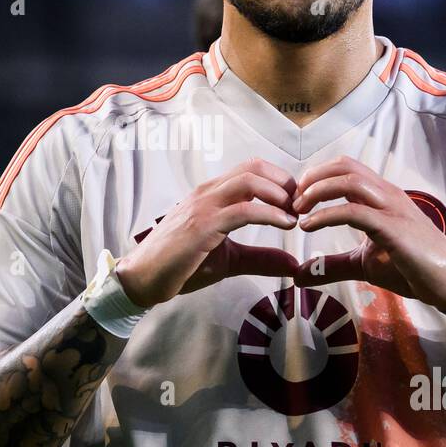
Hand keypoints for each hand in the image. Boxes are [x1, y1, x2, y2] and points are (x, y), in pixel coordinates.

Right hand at [115, 158, 300, 307]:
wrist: (142, 279)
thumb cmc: (180, 266)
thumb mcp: (229, 260)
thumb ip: (260, 258)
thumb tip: (293, 263)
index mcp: (211, 194)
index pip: (252, 170)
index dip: (280, 181)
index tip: (298, 203)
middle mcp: (207, 193)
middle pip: (254, 167)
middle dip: (285, 182)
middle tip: (302, 205)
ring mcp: (203, 206)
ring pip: (249, 181)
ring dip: (280, 194)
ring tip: (296, 213)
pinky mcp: (202, 226)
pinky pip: (243, 210)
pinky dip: (270, 214)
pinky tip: (286, 225)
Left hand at [289, 156, 445, 312]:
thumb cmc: (411, 269)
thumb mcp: (363, 265)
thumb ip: (332, 265)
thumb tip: (299, 274)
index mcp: (381, 196)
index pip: (345, 169)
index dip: (316, 177)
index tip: (296, 198)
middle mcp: (387, 194)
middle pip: (344, 166)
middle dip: (312, 178)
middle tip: (292, 201)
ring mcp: (392, 208)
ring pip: (349, 181)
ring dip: (317, 191)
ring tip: (298, 211)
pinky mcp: (394, 228)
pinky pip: (354, 211)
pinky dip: (326, 215)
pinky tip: (308, 227)